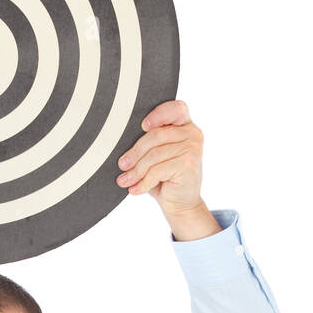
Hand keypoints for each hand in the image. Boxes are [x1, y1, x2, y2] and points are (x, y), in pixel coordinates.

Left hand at [115, 98, 204, 217]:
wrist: (181, 203)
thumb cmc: (165, 177)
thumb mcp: (156, 157)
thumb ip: (148, 144)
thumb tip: (119, 143)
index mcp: (184, 125)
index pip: (175, 109)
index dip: (158, 114)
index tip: (142, 126)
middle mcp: (192, 133)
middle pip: (156, 135)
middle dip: (135, 152)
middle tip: (122, 165)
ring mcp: (193, 148)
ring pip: (154, 155)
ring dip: (136, 171)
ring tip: (124, 181)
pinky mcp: (189, 164)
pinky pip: (158, 170)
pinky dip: (143, 182)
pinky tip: (135, 189)